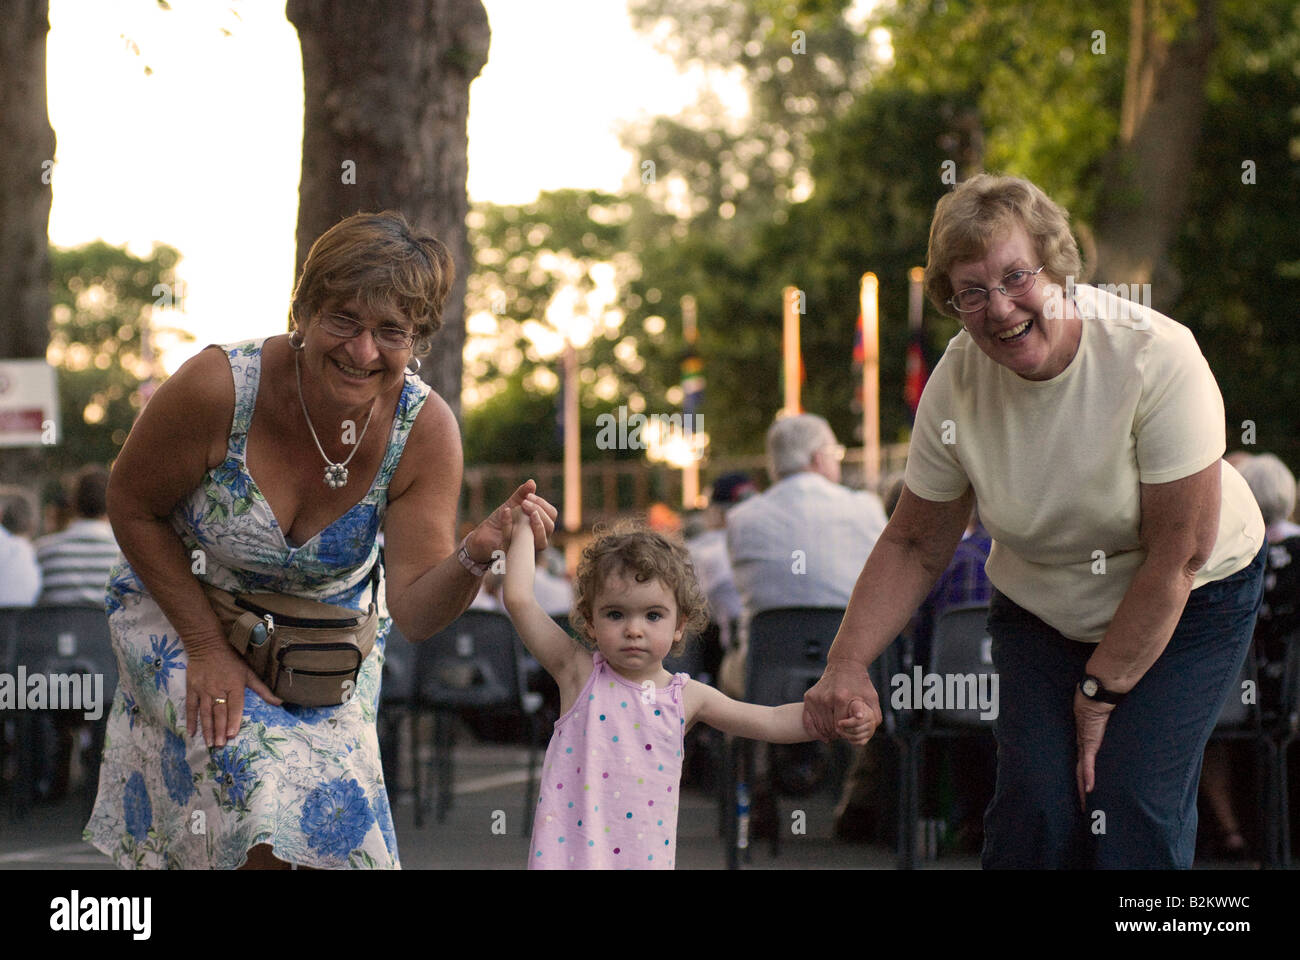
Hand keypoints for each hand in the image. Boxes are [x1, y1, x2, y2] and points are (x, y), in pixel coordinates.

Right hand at [185, 640, 280, 747]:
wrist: (207, 645)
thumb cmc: (231, 660)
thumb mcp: (249, 673)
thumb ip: (263, 690)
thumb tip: (280, 703)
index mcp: (234, 685)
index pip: (235, 706)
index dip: (233, 720)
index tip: (231, 735)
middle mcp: (218, 689)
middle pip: (219, 712)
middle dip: (219, 730)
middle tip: (220, 745)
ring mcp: (203, 690)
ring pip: (205, 712)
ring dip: (207, 729)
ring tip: (209, 743)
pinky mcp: (192, 689)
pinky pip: (190, 707)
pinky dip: (190, 720)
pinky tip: (191, 733)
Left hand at [467, 480, 557, 562]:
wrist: (483, 536)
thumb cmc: (500, 521)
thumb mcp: (511, 504)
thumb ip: (522, 494)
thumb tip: (532, 482)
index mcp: (539, 525)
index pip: (551, 515)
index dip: (543, 505)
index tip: (529, 496)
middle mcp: (537, 539)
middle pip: (550, 527)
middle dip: (539, 511)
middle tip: (524, 502)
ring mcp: (527, 549)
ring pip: (542, 541)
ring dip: (534, 522)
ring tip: (522, 507)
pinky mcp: (513, 554)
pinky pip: (516, 542)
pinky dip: (509, 525)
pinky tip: (504, 511)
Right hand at [803, 658, 880, 743]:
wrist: (845, 665)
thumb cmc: (860, 684)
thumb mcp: (872, 698)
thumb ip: (875, 716)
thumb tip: (868, 731)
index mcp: (841, 698)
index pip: (840, 727)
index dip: (845, 732)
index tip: (850, 731)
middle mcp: (825, 698)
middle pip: (829, 728)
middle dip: (836, 734)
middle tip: (843, 733)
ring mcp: (816, 697)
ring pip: (819, 726)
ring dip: (827, 733)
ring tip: (835, 732)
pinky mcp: (809, 697)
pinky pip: (807, 721)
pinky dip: (814, 730)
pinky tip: (822, 735)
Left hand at [836, 699, 876, 744]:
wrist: (861, 713)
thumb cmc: (855, 708)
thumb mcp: (855, 705)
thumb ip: (856, 709)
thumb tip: (859, 716)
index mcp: (869, 715)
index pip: (856, 722)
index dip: (847, 723)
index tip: (838, 723)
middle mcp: (871, 724)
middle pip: (856, 730)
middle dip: (845, 730)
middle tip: (837, 727)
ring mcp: (870, 732)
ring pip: (856, 737)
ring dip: (845, 735)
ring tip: (838, 730)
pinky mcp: (867, 738)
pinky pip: (859, 742)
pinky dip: (851, 740)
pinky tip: (845, 734)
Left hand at [1074, 688, 1114, 811]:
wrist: (1096, 692)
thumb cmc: (1097, 699)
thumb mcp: (1100, 716)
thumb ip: (1104, 722)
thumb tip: (1110, 722)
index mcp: (1085, 741)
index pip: (1083, 764)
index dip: (1082, 779)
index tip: (1083, 793)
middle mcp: (1083, 745)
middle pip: (1080, 772)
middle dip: (1080, 791)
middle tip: (1082, 808)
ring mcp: (1085, 744)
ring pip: (1083, 772)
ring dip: (1083, 789)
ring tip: (1083, 805)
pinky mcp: (1090, 741)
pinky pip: (1088, 762)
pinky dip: (1089, 776)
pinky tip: (1089, 789)